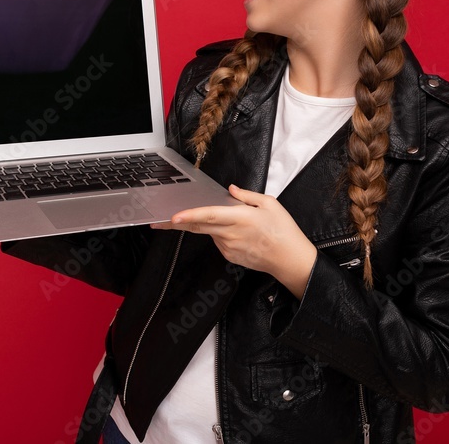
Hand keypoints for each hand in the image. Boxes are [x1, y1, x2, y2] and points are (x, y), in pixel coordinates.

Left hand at [152, 185, 316, 298]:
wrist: (290, 260)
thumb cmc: (284, 231)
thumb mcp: (270, 203)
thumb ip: (246, 195)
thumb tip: (230, 189)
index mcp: (240, 218)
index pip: (209, 215)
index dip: (190, 216)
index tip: (173, 217)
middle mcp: (231, 234)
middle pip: (198, 227)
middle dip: (176, 224)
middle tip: (158, 221)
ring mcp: (229, 247)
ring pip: (209, 232)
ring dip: (208, 225)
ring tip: (234, 222)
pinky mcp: (229, 256)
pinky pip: (218, 241)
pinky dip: (220, 234)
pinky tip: (238, 233)